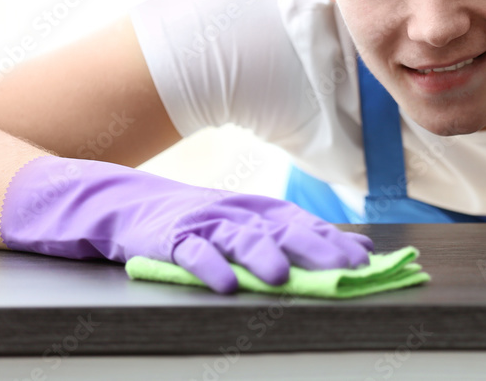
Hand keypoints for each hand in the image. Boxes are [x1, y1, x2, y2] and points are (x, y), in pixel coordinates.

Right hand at [0, 155, 372, 292]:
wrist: (120, 201)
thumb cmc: (190, 219)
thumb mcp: (240, 223)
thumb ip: (289, 236)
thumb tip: (352, 250)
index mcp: (255, 211)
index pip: (302, 224)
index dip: (334, 242)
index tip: (365, 263)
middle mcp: (234, 213)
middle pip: (281, 229)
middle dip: (314, 248)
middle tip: (344, 268)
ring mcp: (200, 223)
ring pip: (237, 239)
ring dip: (261, 256)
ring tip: (283, 276)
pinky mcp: (167, 238)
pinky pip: (189, 253)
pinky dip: (206, 268)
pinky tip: (223, 285)